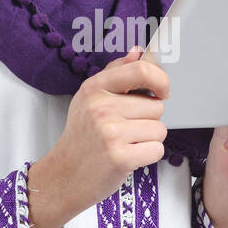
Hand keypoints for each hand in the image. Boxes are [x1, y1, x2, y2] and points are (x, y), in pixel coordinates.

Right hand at [26, 45, 168, 227]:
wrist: (64, 175)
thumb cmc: (82, 137)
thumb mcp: (90, 98)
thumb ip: (116, 73)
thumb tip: (138, 52)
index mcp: (95, 88)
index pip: (141, 70)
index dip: (161, 80)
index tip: (163, 91)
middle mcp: (101, 107)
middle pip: (156, 106)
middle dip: (149, 120)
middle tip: (126, 130)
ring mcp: (110, 132)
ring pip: (159, 129)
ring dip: (149, 139)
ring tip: (126, 144)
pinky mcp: (120, 157)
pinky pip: (157, 150)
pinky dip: (148, 156)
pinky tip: (129, 157)